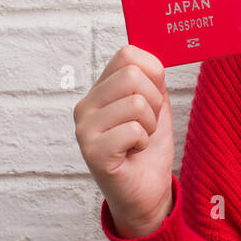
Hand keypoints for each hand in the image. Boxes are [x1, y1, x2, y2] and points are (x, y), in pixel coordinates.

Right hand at [73, 44, 175, 237]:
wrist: (148, 190)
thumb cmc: (150, 148)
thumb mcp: (156, 104)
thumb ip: (152, 77)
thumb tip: (156, 50)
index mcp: (100, 90)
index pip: (127, 54)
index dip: (153, 73)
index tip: (153, 97)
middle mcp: (85, 106)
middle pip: (132, 75)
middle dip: (154, 102)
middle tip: (147, 125)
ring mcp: (84, 129)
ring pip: (136, 103)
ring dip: (150, 125)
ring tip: (138, 139)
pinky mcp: (91, 152)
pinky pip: (132, 129)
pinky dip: (142, 141)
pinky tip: (132, 152)